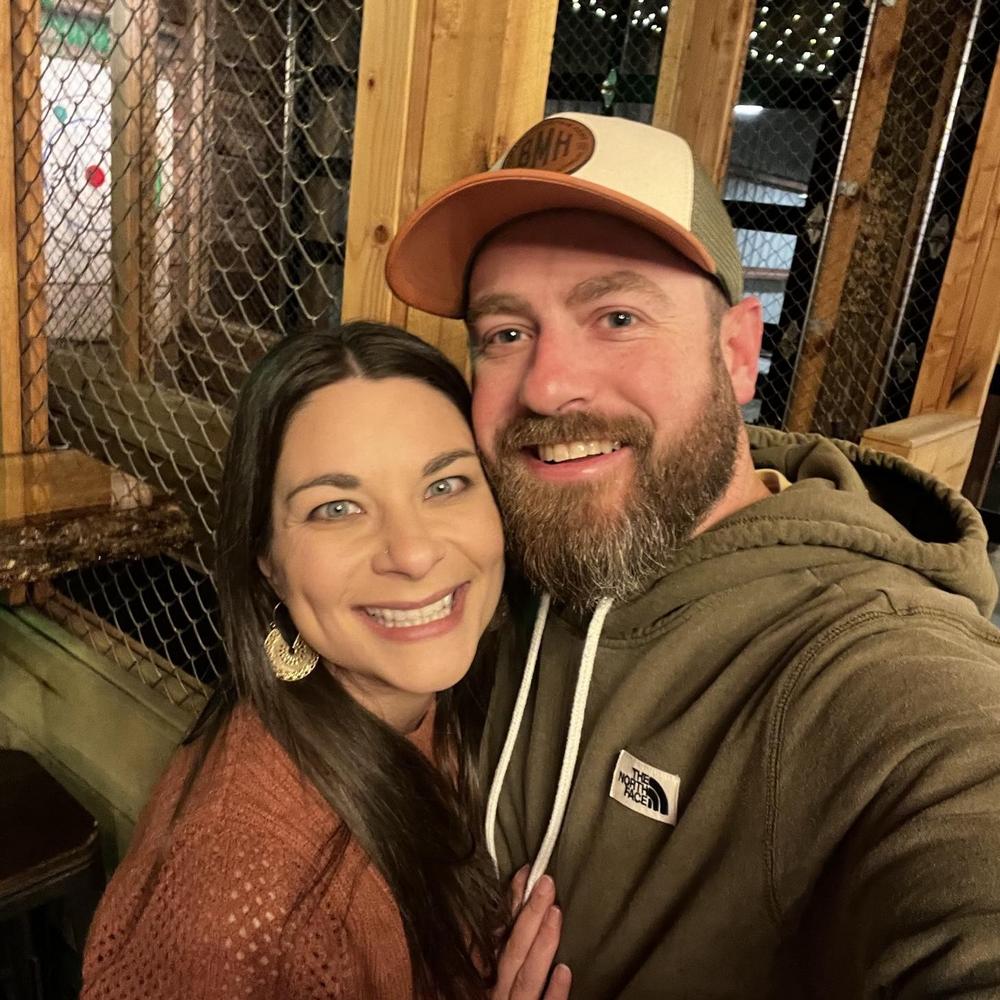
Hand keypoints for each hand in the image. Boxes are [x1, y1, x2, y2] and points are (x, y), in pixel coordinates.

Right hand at [492, 867, 571, 998]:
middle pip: (513, 951)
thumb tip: (477, 918)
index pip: (498, 934)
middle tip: (546, 882)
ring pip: (528, 977)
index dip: (511, 904)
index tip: (525, 873)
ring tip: (556, 912)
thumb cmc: (497, 995)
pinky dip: (554, 993)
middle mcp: (497, 989)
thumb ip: (483, 952)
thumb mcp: (482, 977)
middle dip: (530, 915)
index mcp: (487, 974)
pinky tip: (564, 971)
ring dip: (541, 944)